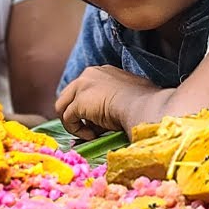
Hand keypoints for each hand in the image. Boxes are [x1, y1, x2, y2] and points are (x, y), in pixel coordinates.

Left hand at [53, 65, 168, 139]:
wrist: (144, 106)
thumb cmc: (144, 102)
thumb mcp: (129, 96)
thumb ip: (118, 100)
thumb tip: (115, 114)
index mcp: (102, 72)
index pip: (85, 89)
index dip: (89, 107)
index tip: (100, 121)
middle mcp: (88, 75)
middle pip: (69, 96)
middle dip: (77, 114)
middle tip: (92, 130)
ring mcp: (81, 86)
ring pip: (63, 107)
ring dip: (74, 123)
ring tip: (91, 134)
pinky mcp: (78, 101)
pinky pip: (68, 119)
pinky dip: (77, 130)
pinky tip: (92, 136)